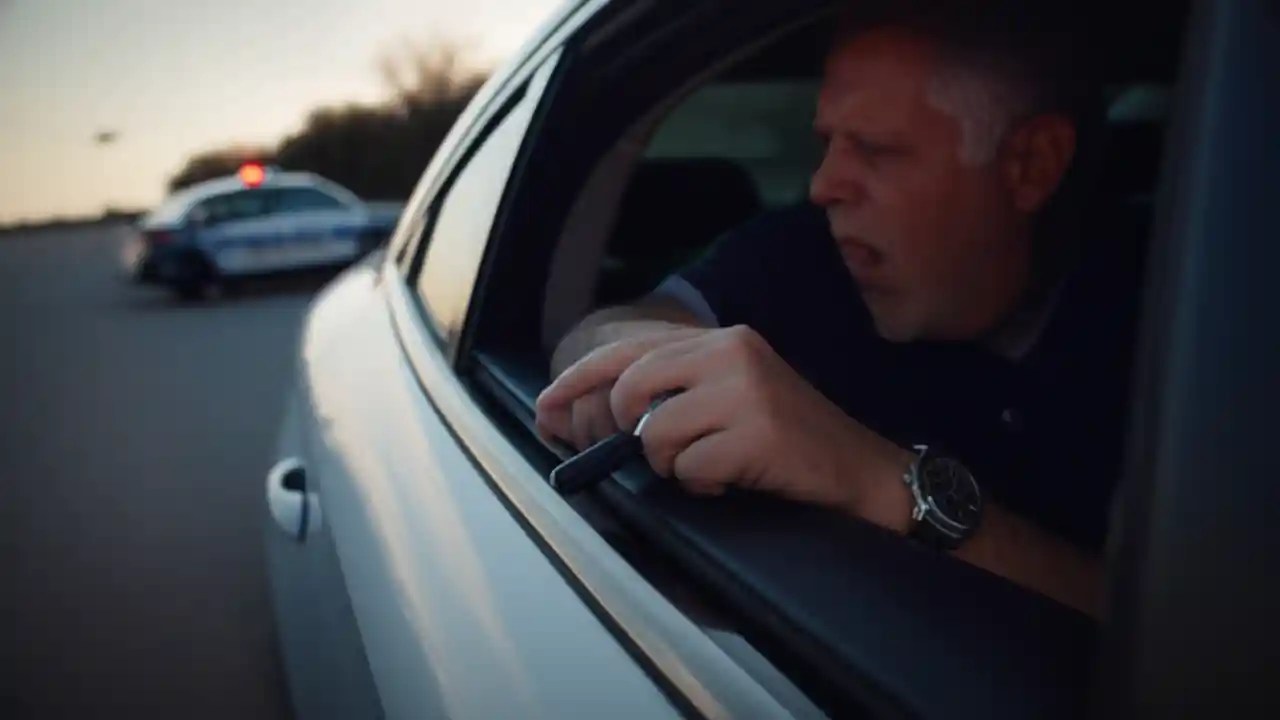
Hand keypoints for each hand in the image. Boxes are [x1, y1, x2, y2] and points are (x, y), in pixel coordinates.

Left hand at [543, 325, 914, 528]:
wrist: (862, 471)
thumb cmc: (787, 441)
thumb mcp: (733, 395)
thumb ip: (674, 391)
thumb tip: (588, 414)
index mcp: (721, 339)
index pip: (629, 349)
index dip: (578, 378)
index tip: (546, 405)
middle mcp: (731, 352)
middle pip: (629, 387)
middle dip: (623, 430)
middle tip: (648, 453)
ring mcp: (745, 390)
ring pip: (654, 434)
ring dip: (671, 465)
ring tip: (708, 467)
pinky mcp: (756, 431)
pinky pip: (689, 466)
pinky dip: (702, 484)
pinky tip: (732, 479)